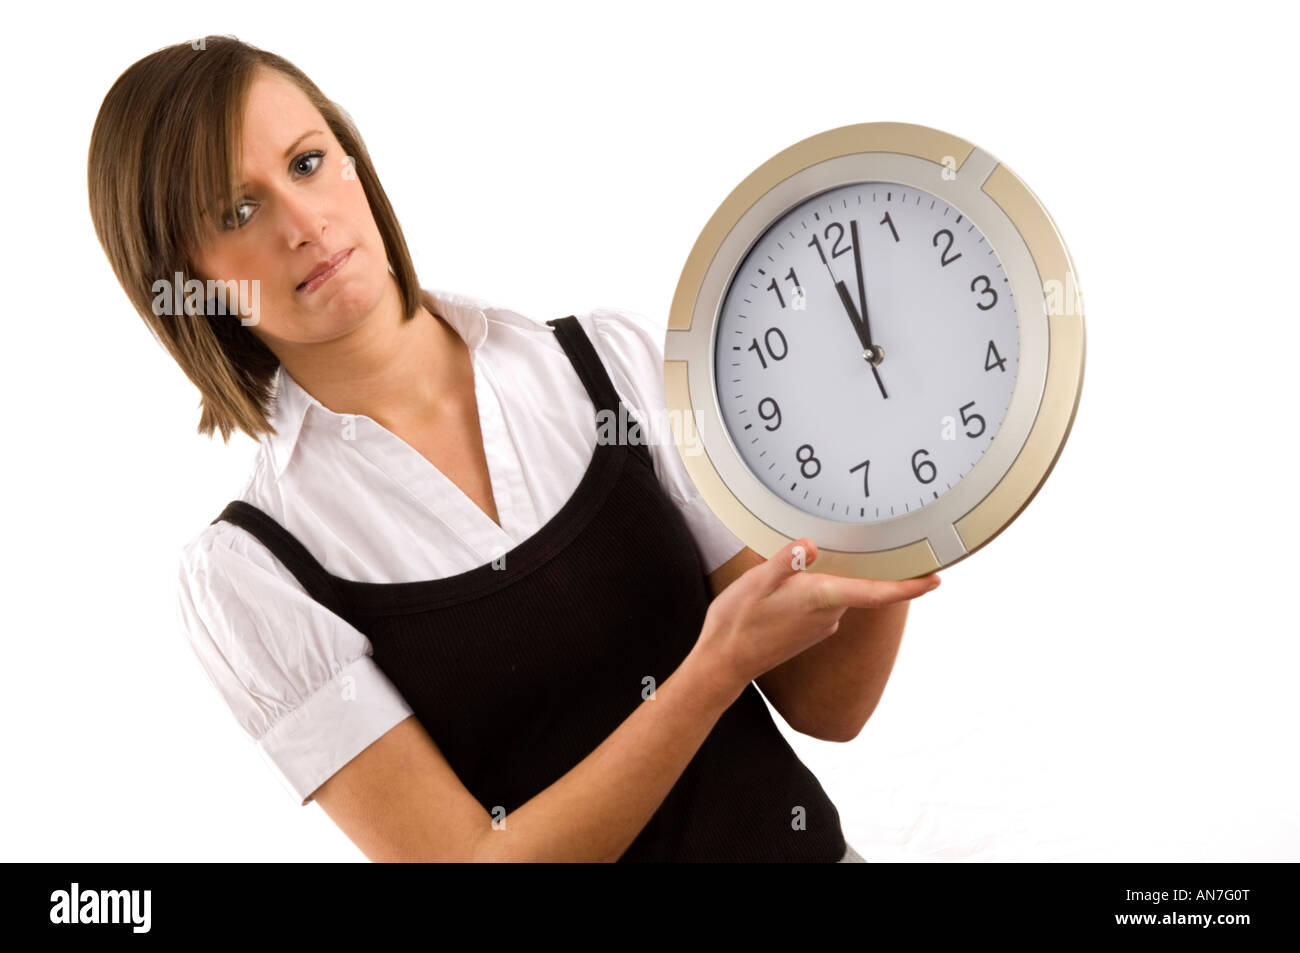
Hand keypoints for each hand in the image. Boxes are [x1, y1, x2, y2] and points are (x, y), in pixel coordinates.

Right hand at [697, 537, 939, 688]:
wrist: (724, 662)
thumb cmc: (738, 622)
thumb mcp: (756, 583)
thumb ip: (786, 562)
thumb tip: (811, 545)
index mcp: (821, 599)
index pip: (876, 592)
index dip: (909, 587)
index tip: (936, 579)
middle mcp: (828, 615)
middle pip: (860, 586)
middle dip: (863, 567)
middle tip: (868, 541)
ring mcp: (820, 626)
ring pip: (837, 593)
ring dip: (830, 578)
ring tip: (810, 559)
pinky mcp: (809, 631)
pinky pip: (822, 603)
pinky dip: (815, 590)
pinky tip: (792, 584)